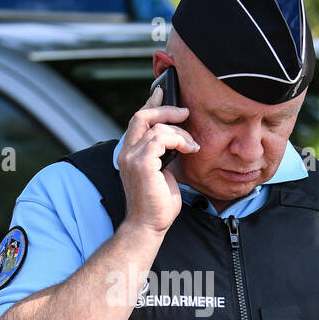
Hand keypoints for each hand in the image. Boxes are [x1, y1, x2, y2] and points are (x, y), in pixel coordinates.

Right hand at [117, 85, 199, 233]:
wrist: (148, 226)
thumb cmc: (158, 205)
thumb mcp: (163, 173)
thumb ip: (164, 154)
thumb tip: (179, 139)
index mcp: (129, 154)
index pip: (137, 121)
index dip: (150, 104)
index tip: (162, 92)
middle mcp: (126, 153)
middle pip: (142, 116)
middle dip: (166, 109)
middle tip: (185, 111)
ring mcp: (131, 158)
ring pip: (156, 127)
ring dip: (180, 132)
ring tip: (192, 145)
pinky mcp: (141, 164)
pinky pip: (160, 139)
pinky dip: (178, 140)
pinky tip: (189, 149)